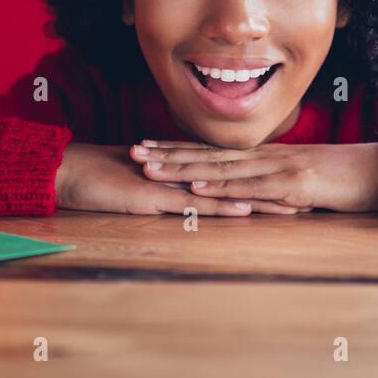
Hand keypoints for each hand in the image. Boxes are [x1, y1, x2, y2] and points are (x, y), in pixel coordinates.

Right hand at [54, 143, 303, 215]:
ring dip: (259, 198)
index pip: (230, 173)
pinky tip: (245, 208)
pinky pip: (194, 204)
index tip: (292, 183)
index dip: (262, 177)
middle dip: (273, 187)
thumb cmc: (98, 179)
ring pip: (224, 191)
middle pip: (238, 180)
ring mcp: (172, 184)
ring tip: (293, 205)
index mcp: (182, 169)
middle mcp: (183, 173)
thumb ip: (165, 186)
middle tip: (310, 193)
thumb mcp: (140, 185)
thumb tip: (185, 192)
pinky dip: (221, 205)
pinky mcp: (156, 198)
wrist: (67, 171)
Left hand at [130, 140, 377, 212]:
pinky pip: (250, 188)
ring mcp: (277, 169)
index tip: (146, 146)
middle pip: (207, 155)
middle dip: (167, 154)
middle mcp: (265, 157)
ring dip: (182, 169)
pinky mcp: (291, 186)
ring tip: (150, 168)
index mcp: (266, 156)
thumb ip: (274, 187)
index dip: (178, 148)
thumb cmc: (345, 180)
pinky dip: (220, 189)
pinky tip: (196, 190)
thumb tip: (250, 198)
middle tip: (131, 152)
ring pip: (220, 169)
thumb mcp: (303, 183)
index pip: (213, 151)